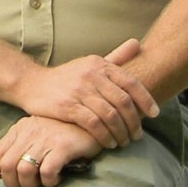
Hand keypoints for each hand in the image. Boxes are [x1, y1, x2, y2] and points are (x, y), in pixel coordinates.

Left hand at [0, 116, 100, 186]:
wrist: (94, 119)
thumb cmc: (64, 132)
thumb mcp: (38, 135)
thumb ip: (22, 149)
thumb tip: (4, 173)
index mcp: (21, 129)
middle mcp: (31, 131)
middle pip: (7, 165)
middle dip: (12, 183)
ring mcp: (46, 138)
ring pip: (24, 169)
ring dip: (30, 184)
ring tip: (41, 183)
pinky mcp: (63, 146)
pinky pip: (46, 171)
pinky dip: (48, 181)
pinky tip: (55, 179)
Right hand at [14, 38, 158, 149]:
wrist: (33, 84)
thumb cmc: (67, 77)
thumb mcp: (91, 63)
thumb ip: (116, 56)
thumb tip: (138, 43)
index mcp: (99, 64)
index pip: (131, 82)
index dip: (146, 99)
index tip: (154, 114)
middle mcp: (91, 75)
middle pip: (123, 101)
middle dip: (134, 121)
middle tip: (138, 134)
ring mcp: (79, 90)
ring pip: (110, 115)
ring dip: (121, 132)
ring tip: (124, 142)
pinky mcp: (67, 106)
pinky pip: (93, 124)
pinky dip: (105, 136)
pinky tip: (108, 143)